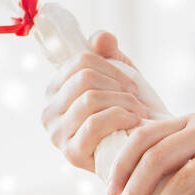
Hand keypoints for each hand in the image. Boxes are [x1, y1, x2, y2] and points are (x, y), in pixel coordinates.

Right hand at [40, 32, 151, 171]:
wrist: (145, 156)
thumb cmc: (130, 115)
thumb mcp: (120, 79)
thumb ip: (109, 54)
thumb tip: (102, 38)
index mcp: (55, 90)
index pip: (80, 61)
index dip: (111, 68)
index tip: (132, 85)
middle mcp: (49, 112)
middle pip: (85, 78)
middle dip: (119, 87)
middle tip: (138, 100)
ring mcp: (57, 134)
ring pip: (89, 99)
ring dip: (123, 102)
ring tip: (139, 112)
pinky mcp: (71, 153)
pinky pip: (93, 125)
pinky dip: (118, 118)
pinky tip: (134, 121)